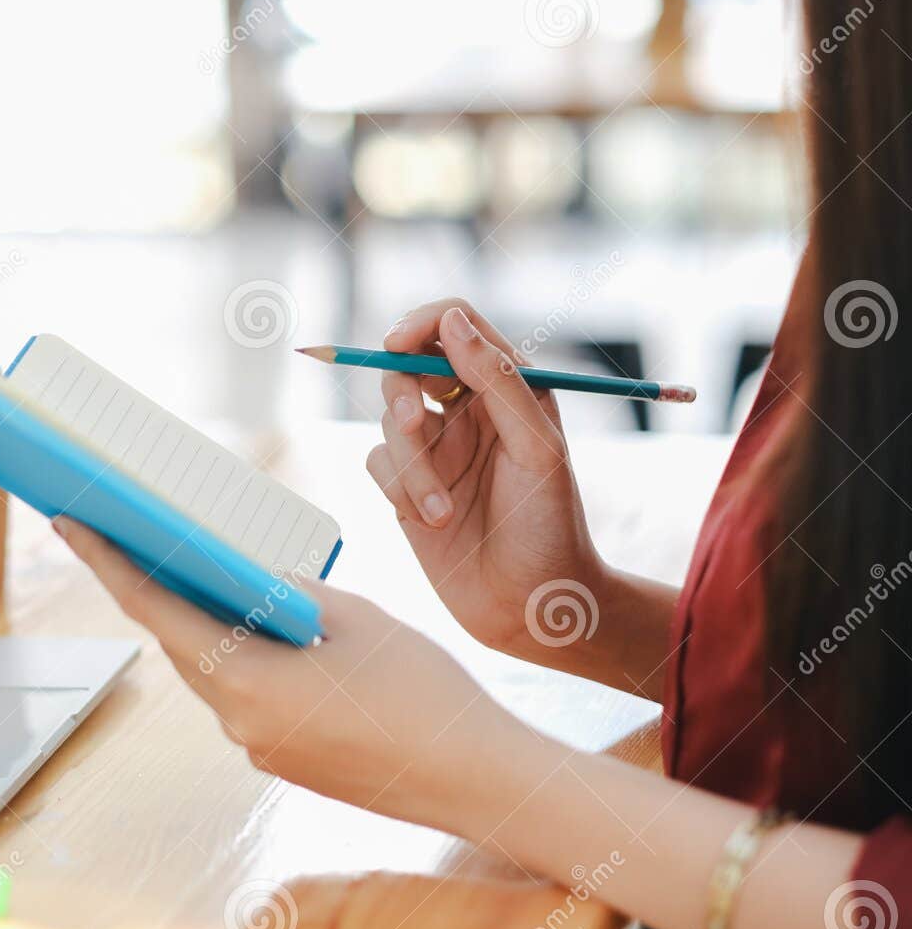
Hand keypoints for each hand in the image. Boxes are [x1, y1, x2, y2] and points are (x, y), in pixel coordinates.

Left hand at [54, 516, 516, 829]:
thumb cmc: (423, 693)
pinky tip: (262, 630)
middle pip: (179, 644)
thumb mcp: (354, 617)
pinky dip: (241, 660)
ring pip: (213, 674)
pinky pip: (246, 700)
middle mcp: (239, 725)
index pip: (156, 612)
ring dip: (203, 626)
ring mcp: (260, 750)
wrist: (478, 779)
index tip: (71, 525)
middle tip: (135, 534)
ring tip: (201, 572)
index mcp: (246, 684)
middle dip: (157, 589)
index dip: (108, 564)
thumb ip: (287, 594)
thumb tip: (247, 580)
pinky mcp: (285, 761)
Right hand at [368, 300, 604, 665]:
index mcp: (509, 386)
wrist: (531, 606)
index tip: (398, 343)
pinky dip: (400, 490)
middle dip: (400, 393)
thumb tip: (452, 322)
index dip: (421, 323)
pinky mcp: (407, 485)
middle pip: (406, 365)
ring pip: (389, 421)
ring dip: (411, 467)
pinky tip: (433, 521)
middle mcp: (469, 409)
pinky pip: (379, 463)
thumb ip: (497, 381)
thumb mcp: (536, 448)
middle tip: (413, 424)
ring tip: (441, 511)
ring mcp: (436, 448)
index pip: (455, 325)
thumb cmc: (550, 527)